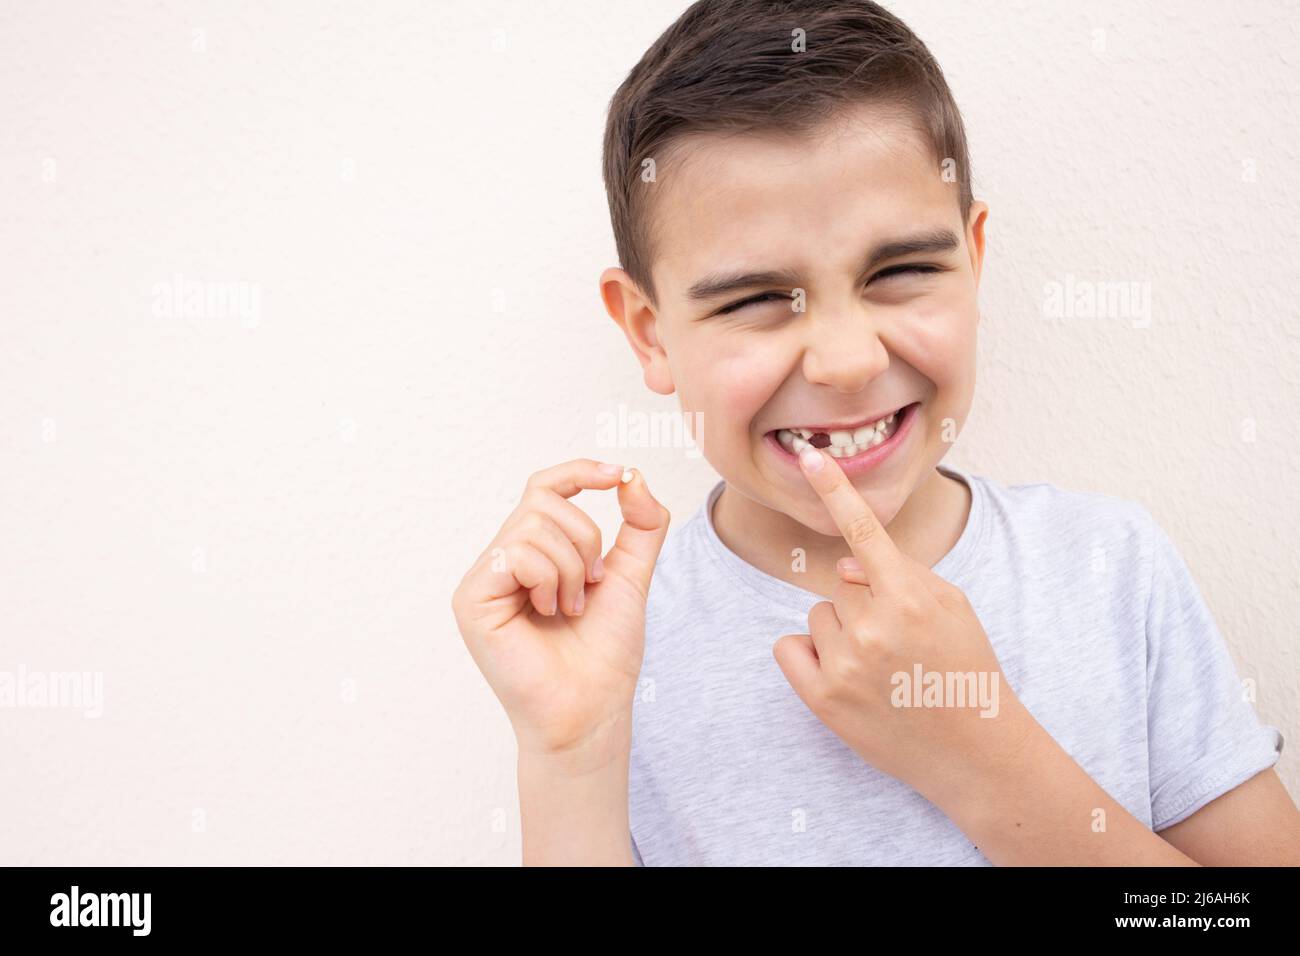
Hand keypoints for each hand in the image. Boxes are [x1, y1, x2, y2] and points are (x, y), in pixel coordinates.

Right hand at [452, 459, 669, 758]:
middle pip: (543, 501)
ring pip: (532, 526)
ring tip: (570, 608)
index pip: (545, 487)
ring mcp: (483, 578)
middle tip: (590, 587)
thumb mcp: (632, 575)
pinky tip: (547, 614)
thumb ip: (641, 525)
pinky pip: (515, 553)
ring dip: (571, 568)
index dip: (578, 472)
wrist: (592, 708)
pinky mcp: (471, 599)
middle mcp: (503, 558)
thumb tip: (632, 476)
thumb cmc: (605, 652)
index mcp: (534, 551)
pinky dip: (548, 580)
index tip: (616, 475)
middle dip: (585, 539)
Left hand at [772, 447, 1028, 804]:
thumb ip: (903, 574)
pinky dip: (808, 655)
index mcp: (910, 598)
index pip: (865, 532)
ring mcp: (845, 665)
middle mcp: (874, 628)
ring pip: (818, 614)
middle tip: (897, 643)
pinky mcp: (822, 699)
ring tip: (880, 666)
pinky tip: (843, 676)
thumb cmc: (966, 669)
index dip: (835, 490)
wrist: (975, 752)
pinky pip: (789, 647)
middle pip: (840, 584)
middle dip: (862, 603)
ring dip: (840, 631)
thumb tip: (847, 564)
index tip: (810, 456)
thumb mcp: (953, 608)